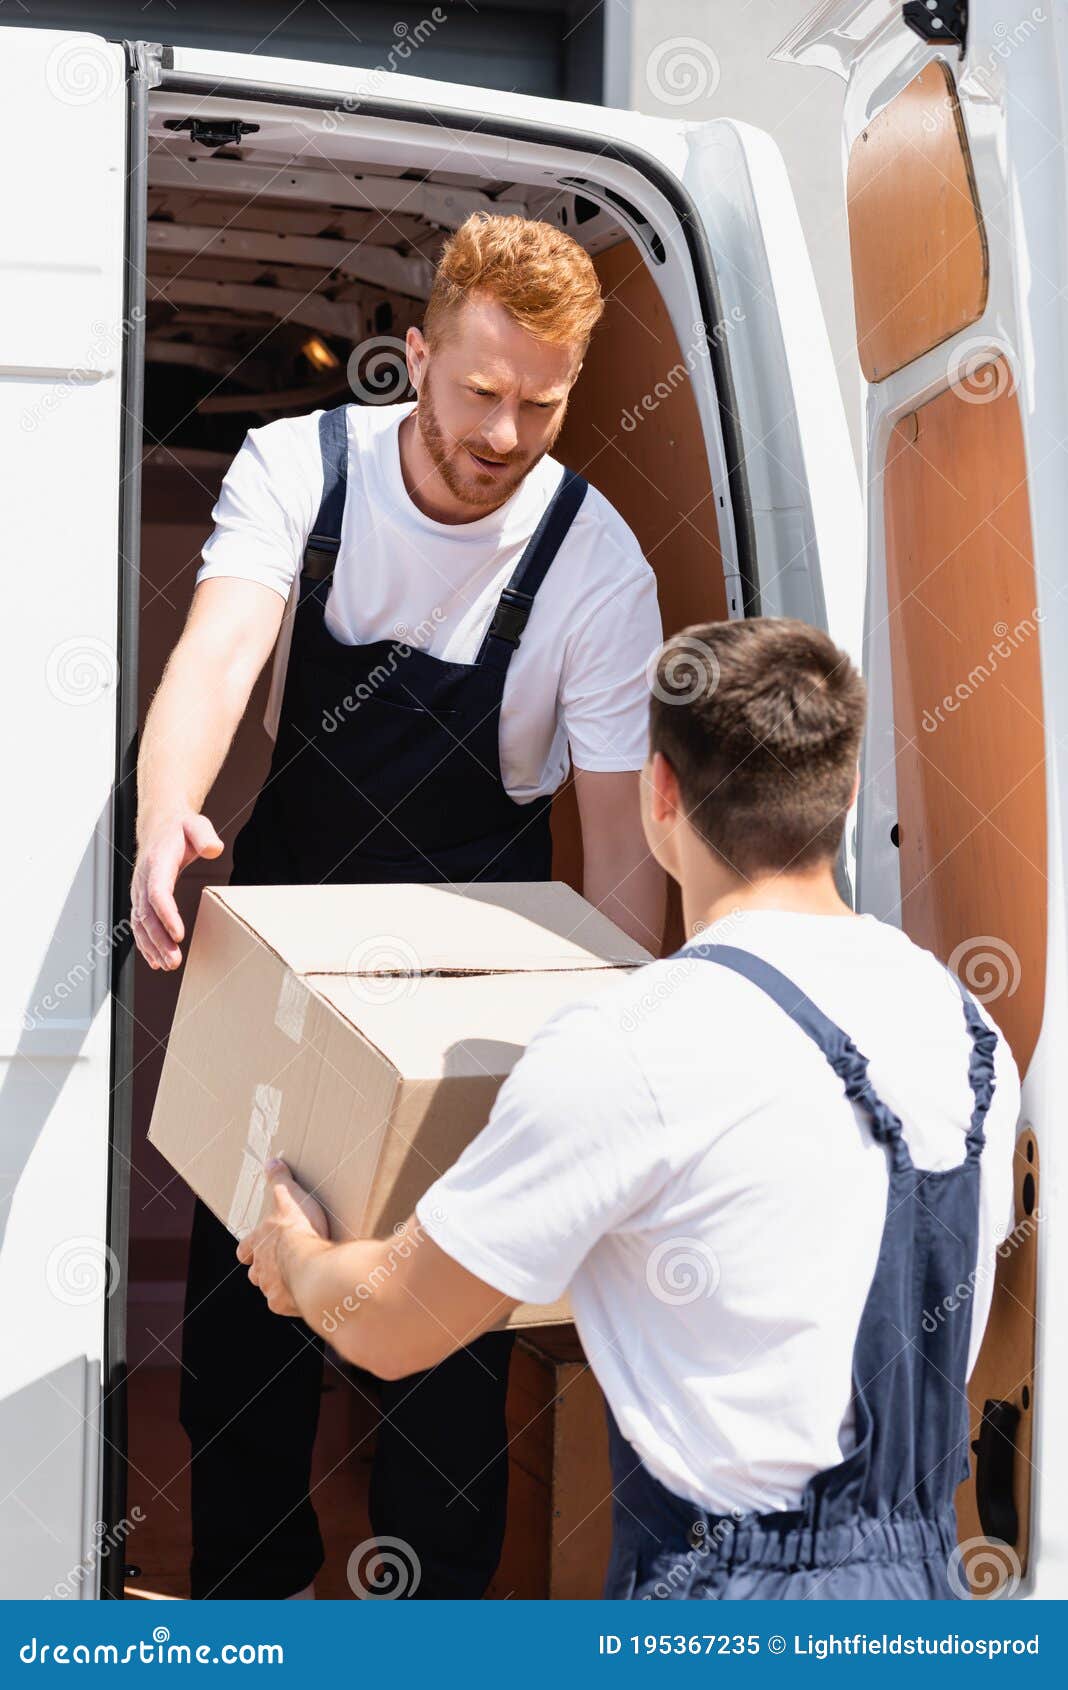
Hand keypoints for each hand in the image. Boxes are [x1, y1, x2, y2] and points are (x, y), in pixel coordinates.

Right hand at [131, 810, 223, 969]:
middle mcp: (143, 879)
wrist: (160, 826)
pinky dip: (145, 943)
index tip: (178, 934)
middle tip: (174, 960)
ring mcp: (140, 890)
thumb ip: (205, 836)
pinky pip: (139, 924)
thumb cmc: (180, 828)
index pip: (157, 892)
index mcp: (156, 863)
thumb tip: (214, 849)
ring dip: (152, 946)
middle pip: (147, 914)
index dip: (166, 915)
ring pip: (140, 923)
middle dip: (159, 940)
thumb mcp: (197, 825)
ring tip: (167, 965)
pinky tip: (155, 959)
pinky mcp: (141, 898)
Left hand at [236, 1160, 330, 1316]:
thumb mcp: (290, 1197)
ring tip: (301, 1279)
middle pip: (255, 1274)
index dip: (249, 1250)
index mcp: (258, 1243)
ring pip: (270, 1290)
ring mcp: (270, 1288)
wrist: (310, 1265)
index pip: (244, 1249)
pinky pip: (287, 1304)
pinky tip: (310, 1293)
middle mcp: (259, 1268)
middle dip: (267, 1270)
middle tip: (285, 1263)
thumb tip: (272, 1161)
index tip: (253, 1250)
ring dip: (281, 1285)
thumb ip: (280, 1181)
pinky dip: (296, 1300)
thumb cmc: (298, 1229)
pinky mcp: (283, 1305)